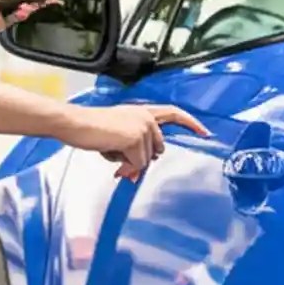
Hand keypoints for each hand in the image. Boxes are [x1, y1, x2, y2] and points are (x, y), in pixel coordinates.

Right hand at [58, 104, 211, 181]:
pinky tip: (109, 150)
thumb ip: (133, 149)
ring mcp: (143, 128)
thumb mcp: (117, 137)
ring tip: (108, 147)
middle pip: (157, 150)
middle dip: (140, 159)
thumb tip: (136, 173)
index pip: (173, 113)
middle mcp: (146, 117)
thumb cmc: (91, 128)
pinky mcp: (136, 139)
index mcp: (142, 111)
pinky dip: (123, 164)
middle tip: (118, 156)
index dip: (190, 123)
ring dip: (127, 160)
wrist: (77, 123)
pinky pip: (136, 163)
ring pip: (144, 160)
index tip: (205, 132)